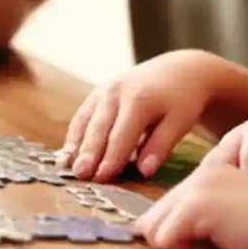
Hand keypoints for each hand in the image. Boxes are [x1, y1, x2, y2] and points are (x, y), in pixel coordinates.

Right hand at [62, 50, 225, 181]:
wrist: (180, 70)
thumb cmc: (182, 101)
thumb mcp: (180, 122)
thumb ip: (161, 146)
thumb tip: (144, 171)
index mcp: (139, 100)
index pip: (122, 136)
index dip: (111, 158)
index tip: (102, 178)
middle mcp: (117, 92)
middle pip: (99, 129)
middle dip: (88, 153)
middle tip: (79, 175)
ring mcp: (104, 91)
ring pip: (85, 121)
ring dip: (75, 145)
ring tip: (65, 167)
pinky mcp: (98, 93)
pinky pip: (82, 116)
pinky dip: (73, 135)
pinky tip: (66, 154)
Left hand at [136, 165, 247, 248]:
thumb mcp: (231, 226)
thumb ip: (197, 226)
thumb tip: (157, 238)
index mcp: (213, 174)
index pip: (169, 208)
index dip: (183, 236)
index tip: (218, 241)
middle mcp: (201, 174)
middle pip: (153, 218)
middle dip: (178, 242)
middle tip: (219, 245)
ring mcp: (196, 186)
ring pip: (154, 231)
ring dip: (184, 248)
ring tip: (223, 242)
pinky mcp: (195, 204)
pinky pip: (164, 242)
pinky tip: (223, 244)